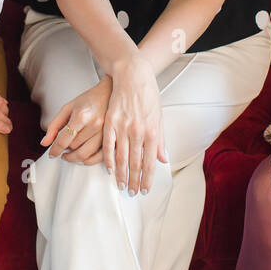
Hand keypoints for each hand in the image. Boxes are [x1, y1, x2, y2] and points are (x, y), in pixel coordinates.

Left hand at [39, 75, 111, 164]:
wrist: (109, 94)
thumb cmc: (88, 100)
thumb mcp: (68, 108)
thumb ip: (54, 125)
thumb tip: (45, 143)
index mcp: (81, 115)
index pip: (64, 139)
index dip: (55, 149)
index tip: (52, 153)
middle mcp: (94, 125)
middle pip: (74, 147)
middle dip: (65, 149)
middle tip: (63, 148)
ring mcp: (105, 133)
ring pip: (85, 155)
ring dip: (75, 157)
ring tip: (70, 153)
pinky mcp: (112, 138)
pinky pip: (99, 157)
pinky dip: (89, 160)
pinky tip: (83, 156)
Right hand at [103, 57, 165, 194]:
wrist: (134, 76)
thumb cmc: (149, 96)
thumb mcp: (159, 118)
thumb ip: (160, 141)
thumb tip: (163, 159)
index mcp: (152, 132)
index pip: (149, 162)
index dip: (147, 178)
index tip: (145, 190)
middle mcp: (138, 132)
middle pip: (135, 164)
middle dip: (134, 181)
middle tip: (132, 193)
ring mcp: (123, 127)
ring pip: (121, 158)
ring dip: (121, 175)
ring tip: (121, 186)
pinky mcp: (110, 122)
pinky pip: (108, 145)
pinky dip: (108, 159)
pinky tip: (109, 169)